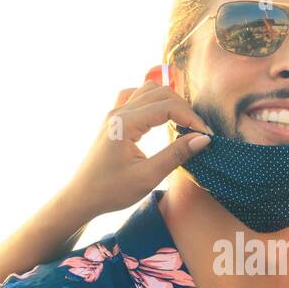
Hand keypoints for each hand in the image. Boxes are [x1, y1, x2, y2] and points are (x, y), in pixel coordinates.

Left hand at [62, 81, 211, 217]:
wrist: (82, 197)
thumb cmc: (111, 191)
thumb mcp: (147, 177)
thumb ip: (176, 155)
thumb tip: (203, 139)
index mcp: (125, 123)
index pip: (168, 107)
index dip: (191, 118)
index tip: (207, 136)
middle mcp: (119, 112)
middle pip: (160, 92)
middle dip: (184, 108)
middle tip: (198, 131)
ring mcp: (114, 113)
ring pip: (148, 90)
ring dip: (170, 101)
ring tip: (183, 123)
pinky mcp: (114, 119)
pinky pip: (135, 96)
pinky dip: (152, 100)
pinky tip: (160, 115)